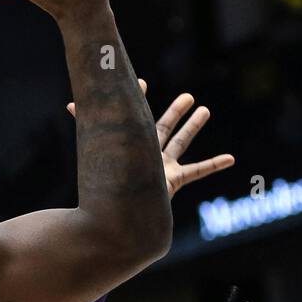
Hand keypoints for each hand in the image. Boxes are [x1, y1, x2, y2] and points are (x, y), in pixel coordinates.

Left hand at [69, 82, 234, 197]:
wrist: (119, 219)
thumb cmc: (108, 186)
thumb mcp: (100, 150)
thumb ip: (87, 126)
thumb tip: (71, 103)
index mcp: (131, 145)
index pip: (136, 117)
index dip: (138, 100)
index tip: (142, 83)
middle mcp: (147, 154)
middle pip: (163, 127)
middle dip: (176, 112)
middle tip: (188, 96)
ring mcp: (162, 168)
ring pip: (181, 142)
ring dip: (193, 127)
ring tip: (205, 110)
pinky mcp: (173, 182)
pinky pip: (198, 171)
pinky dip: (214, 164)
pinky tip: (231, 158)